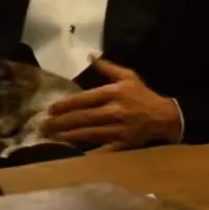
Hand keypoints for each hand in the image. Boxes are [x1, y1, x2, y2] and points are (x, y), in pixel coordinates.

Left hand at [41, 56, 181, 151]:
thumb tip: (90, 55)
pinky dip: (89, 152)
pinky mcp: (123, 144)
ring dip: (69, 136)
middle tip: (43, 126)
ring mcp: (119, 129)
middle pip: (83, 118)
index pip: (85, 99)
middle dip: (61, 122)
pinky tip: (73, 154)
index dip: (67, 104)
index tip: (51, 108)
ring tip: (52, 138)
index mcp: (114, 93)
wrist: (165, 116)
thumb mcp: (128, 76)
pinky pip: (103, 149)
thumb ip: (107, 67)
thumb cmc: (143, 95)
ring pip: (89, 133)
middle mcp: (115, 111)